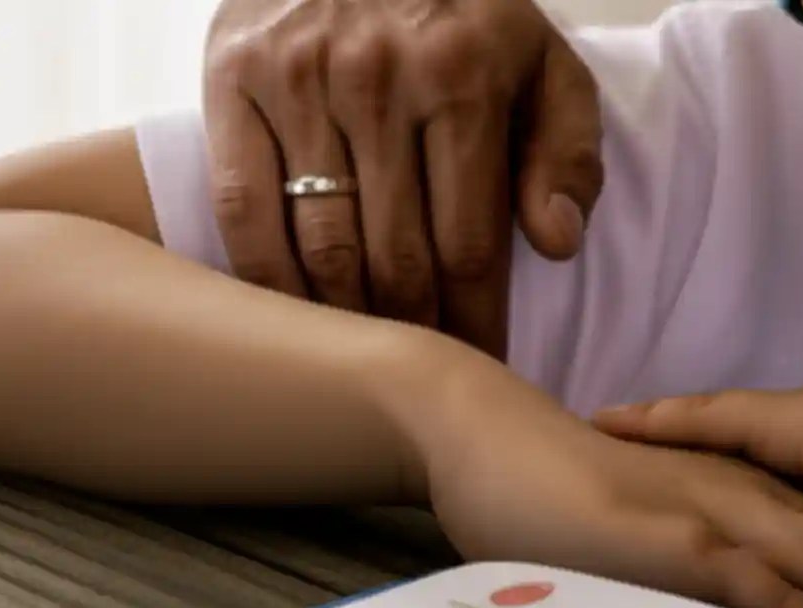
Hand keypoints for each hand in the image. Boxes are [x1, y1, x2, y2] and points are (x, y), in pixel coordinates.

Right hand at [203, 0, 603, 353]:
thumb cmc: (467, 14)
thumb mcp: (543, 62)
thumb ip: (567, 149)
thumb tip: (557, 244)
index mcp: (464, 77)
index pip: (470, 242)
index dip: (478, 323)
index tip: (483, 368)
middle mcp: (378, 79)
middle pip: (395, 258)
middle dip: (416, 335)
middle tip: (423, 376)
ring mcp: (299, 80)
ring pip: (322, 246)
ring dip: (346, 321)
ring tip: (366, 355)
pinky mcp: (234, 80)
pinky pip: (244, 210)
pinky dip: (267, 279)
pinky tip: (292, 314)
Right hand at [413, 373, 802, 607]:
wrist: (480, 431)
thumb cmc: (553, 482)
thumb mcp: (646, 519)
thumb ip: (700, 544)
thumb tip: (739, 585)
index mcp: (744, 490)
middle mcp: (743, 494)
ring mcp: (705, 509)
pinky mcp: (662, 532)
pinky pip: (744, 571)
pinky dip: (799, 601)